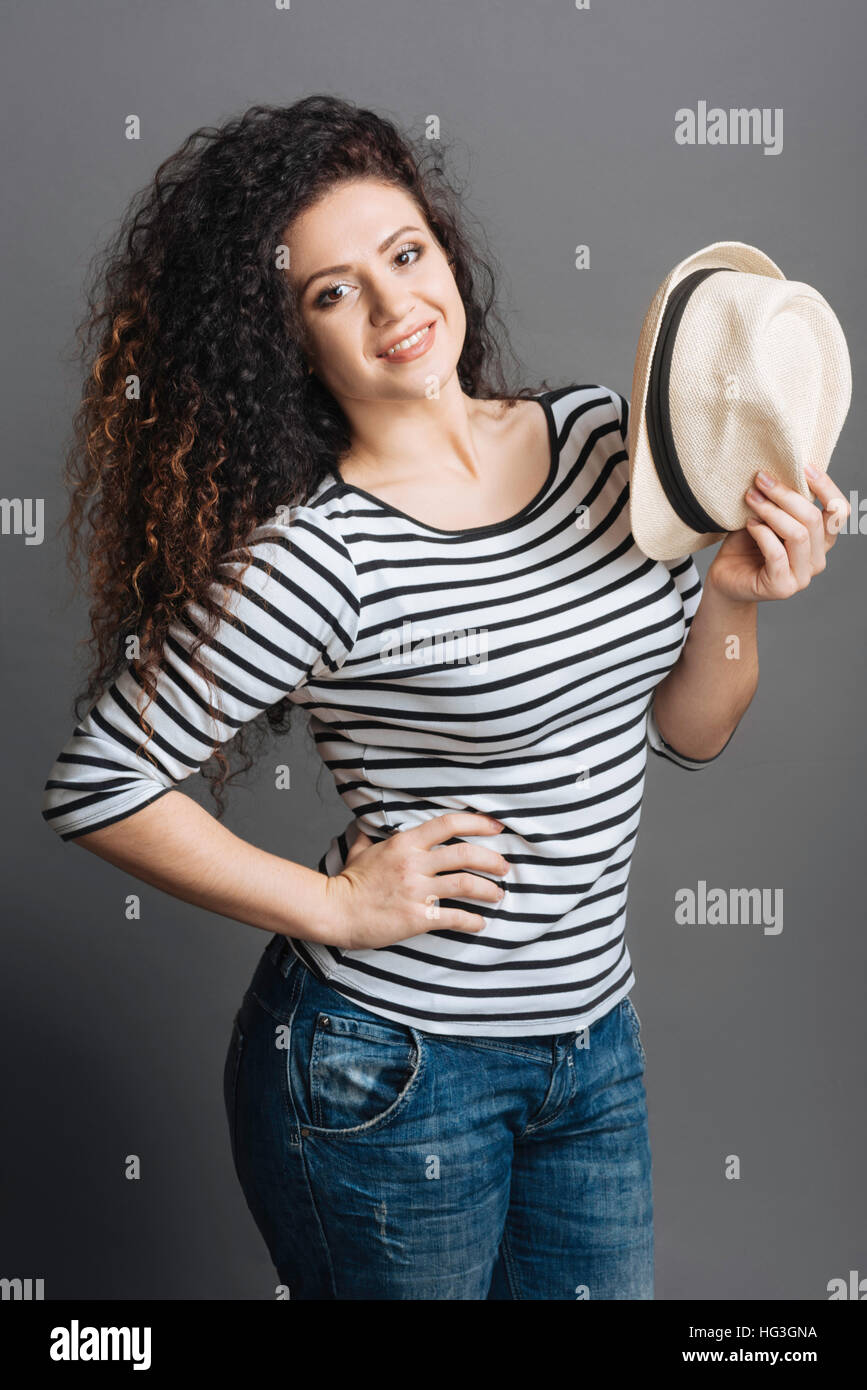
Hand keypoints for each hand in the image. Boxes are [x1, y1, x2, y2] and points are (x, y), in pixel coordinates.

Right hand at [323, 812, 509, 949]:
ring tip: (498, 895)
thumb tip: (366, 825)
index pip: (448, 824)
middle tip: (505, 867)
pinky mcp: (417, 917)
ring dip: (488, 890)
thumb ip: (370, 836)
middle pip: (465, 854)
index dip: (477, 823)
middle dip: (492, 860)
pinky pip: (453, 917)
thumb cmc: (346, 882)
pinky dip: (471, 921)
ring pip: (465, 884)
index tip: (496, 827)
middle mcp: (414, 863)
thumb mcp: (360, 851)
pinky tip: (480, 924)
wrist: (334, 911)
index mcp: (404, 843)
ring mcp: (416, 890)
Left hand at [706, 467, 849, 602]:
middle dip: (786, 494)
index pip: (839, 511)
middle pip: (814, 519)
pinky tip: (748, 524)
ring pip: (798, 534)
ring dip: (772, 511)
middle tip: (761, 479)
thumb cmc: (745, 544)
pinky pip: (777, 553)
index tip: (803, 467)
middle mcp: (817, 560)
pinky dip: (762, 533)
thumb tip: (783, 468)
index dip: (826, 487)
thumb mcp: (768, 516)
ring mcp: (802, 577)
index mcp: (820, 540)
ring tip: (751, 498)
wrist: (725, 577)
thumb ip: (783, 501)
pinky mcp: (782, 587)